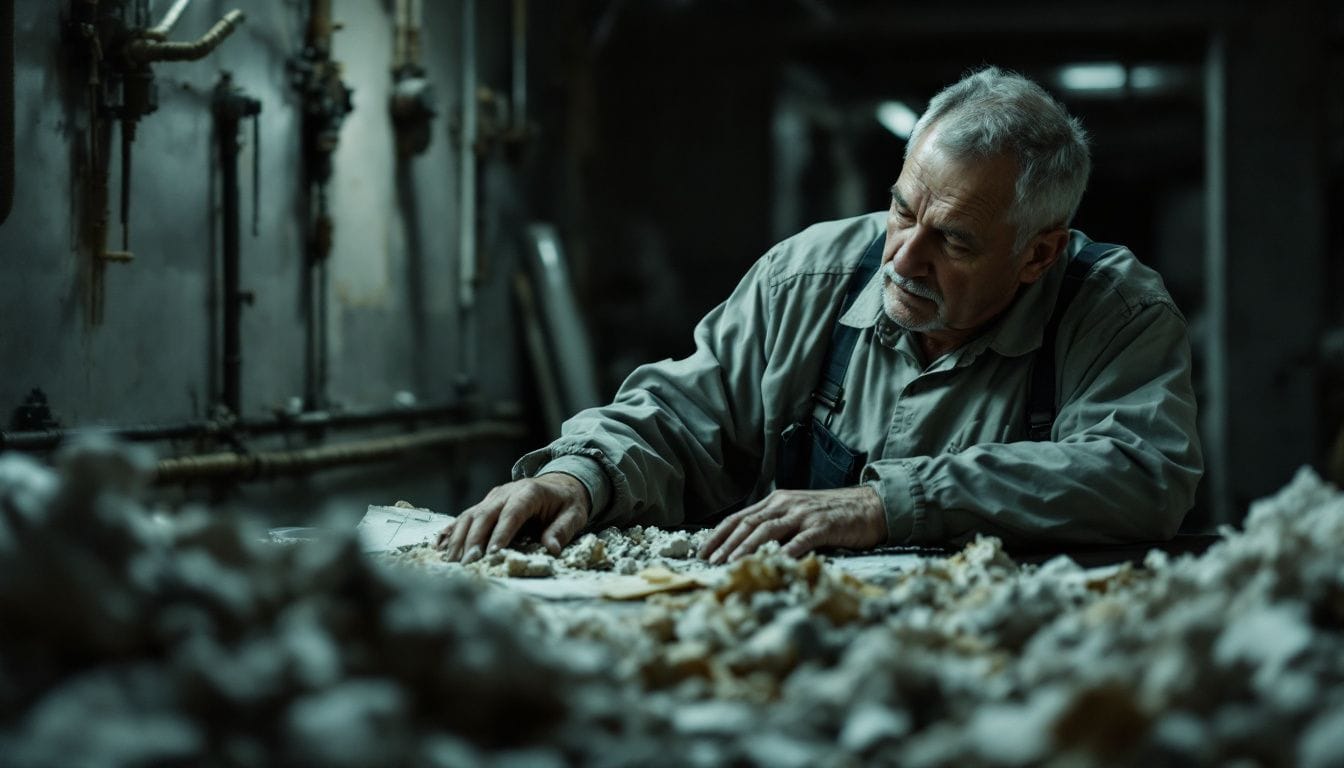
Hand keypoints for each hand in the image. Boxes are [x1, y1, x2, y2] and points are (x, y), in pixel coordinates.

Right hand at [435, 473, 590, 562]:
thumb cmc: (567, 503)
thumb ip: (562, 530)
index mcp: (529, 492)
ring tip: (452, 562)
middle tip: (469, 563)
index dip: (501, 533)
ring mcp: (492, 497)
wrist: (560, 484)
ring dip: (459, 538)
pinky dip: (452, 531)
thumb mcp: (574, 515)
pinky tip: (440, 547)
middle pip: (485, 515)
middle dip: (474, 539)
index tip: (493, 554)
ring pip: (470, 516)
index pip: (512, 513)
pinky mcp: (484, 504)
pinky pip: (464, 517)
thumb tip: (552, 549)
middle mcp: (506, 492)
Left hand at [699, 485, 886, 563]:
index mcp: (776, 501)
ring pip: (767, 530)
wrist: (869, 506)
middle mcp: (786, 504)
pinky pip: (800, 540)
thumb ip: (775, 524)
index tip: (702, 551)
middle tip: (709, 561)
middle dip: (725, 544)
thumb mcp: (797, 513)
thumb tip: (746, 546)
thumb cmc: (832, 514)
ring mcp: (804, 515)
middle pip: (748, 523)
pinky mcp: (823, 527)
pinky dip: (785, 551)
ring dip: (746, 547)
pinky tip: (773, 563)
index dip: (718, 534)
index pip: (739, 517)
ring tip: (731, 563)